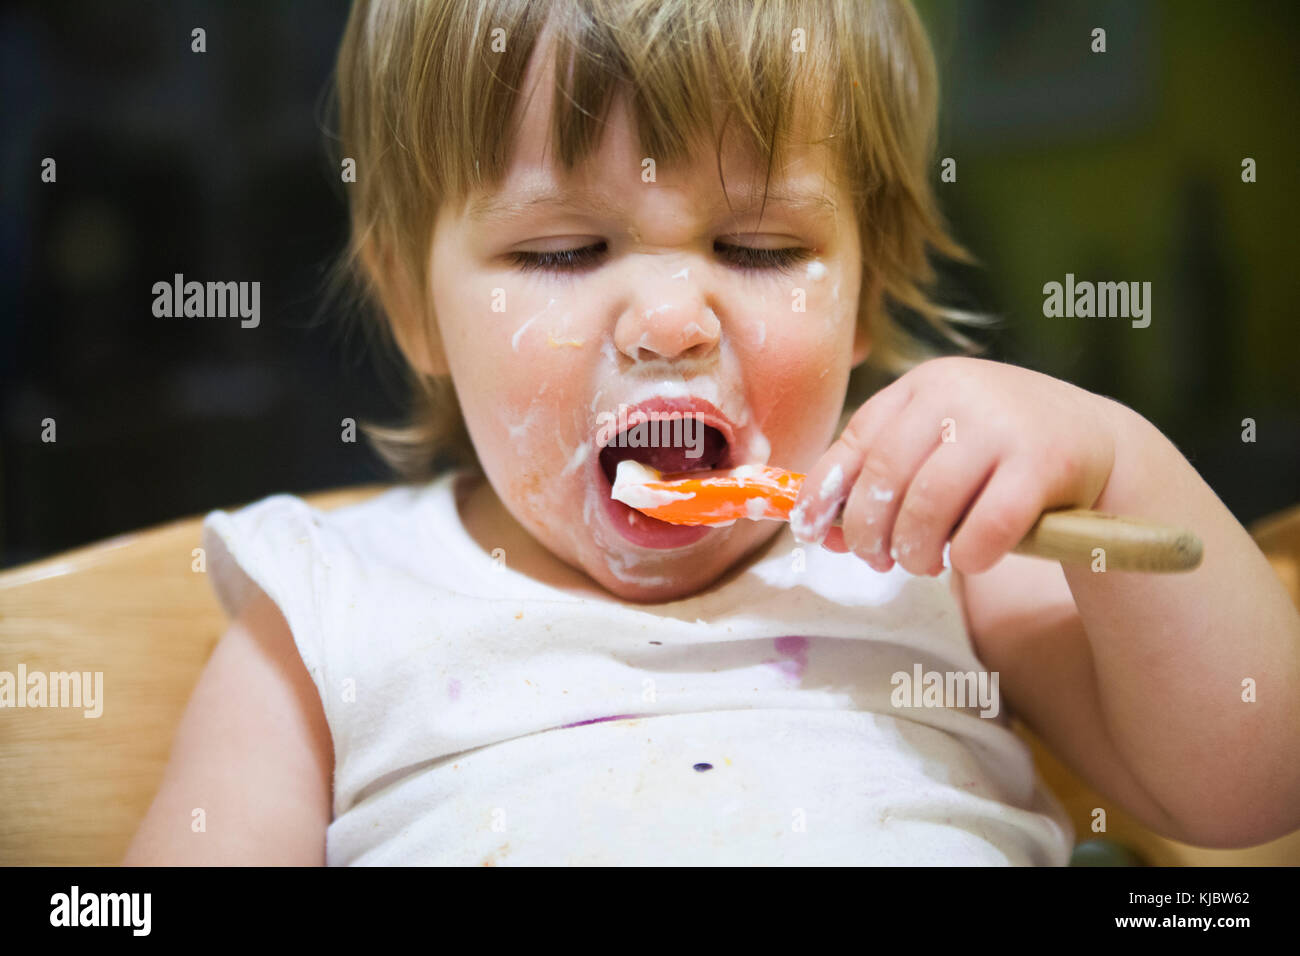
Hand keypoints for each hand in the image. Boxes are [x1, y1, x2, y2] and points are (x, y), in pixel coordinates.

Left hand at [789, 357, 1122, 574]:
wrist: (1095, 440)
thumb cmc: (994, 454)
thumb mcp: (935, 446)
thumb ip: (881, 479)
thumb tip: (820, 531)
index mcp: (922, 385)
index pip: (856, 440)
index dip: (826, 493)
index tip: (814, 533)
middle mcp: (958, 393)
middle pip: (885, 477)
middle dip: (870, 532)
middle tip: (878, 560)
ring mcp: (1003, 424)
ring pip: (929, 505)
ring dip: (915, 550)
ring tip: (922, 564)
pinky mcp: (1045, 462)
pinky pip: (987, 526)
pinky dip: (967, 555)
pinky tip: (967, 560)